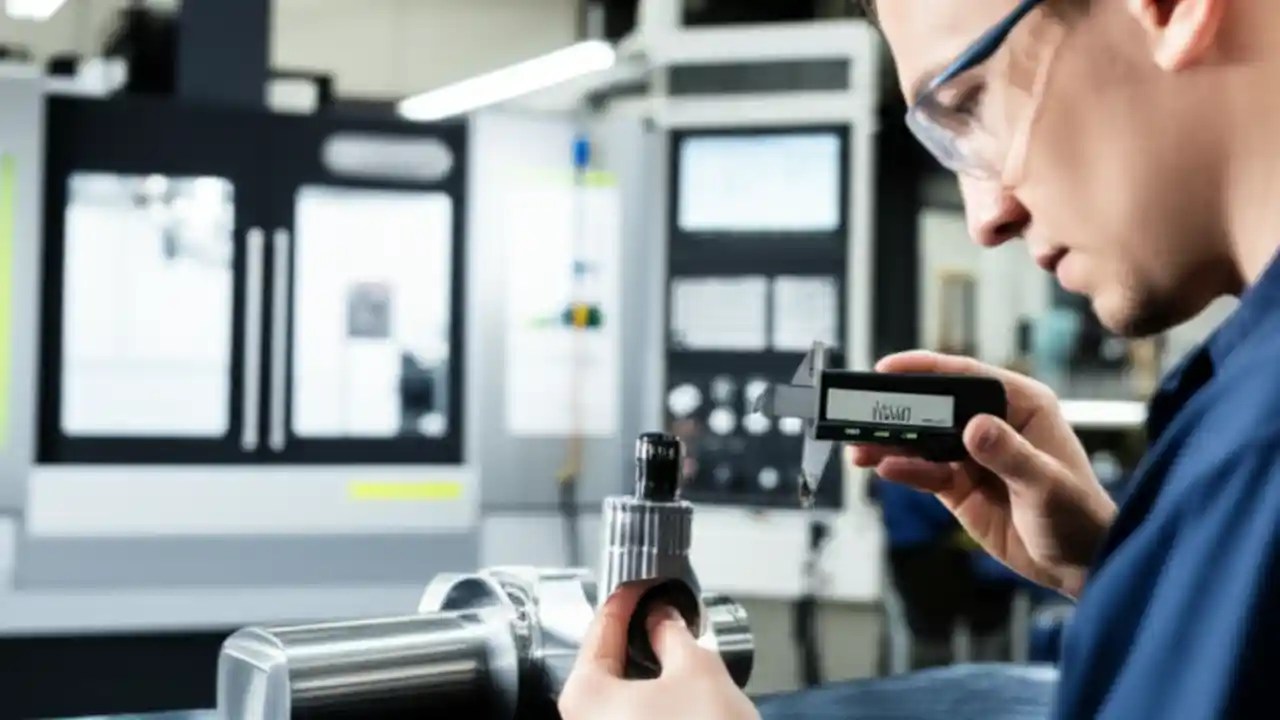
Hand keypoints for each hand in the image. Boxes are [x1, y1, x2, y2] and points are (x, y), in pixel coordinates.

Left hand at [559, 585, 759, 719]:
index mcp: (584, 696)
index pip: (599, 630)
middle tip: (663, 616)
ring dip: (648, 674)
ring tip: (679, 656)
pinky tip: (681, 697)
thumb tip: (662, 618)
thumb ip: (673, 633)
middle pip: (605, 665)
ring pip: (620, 696)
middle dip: (637, 640)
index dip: (626, 601)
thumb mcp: (697, 669)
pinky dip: (653, 703)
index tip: (640, 586)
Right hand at [851, 351, 1117, 597]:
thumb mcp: (1046, 483)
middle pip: (934, 406)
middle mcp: (992, 424)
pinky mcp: (958, 485)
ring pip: (921, 439)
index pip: (966, 376)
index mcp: (1020, 406)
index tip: (886, 370)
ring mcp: (971, 455)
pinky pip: (923, 472)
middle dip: (896, 409)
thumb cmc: (1078, 515)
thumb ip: (1009, 455)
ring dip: (889, 442)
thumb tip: (974, 427)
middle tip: (860, 411)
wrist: (1079, 564)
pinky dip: (902, 470)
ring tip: (858, 446)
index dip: (925, 369)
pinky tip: (883, 469)